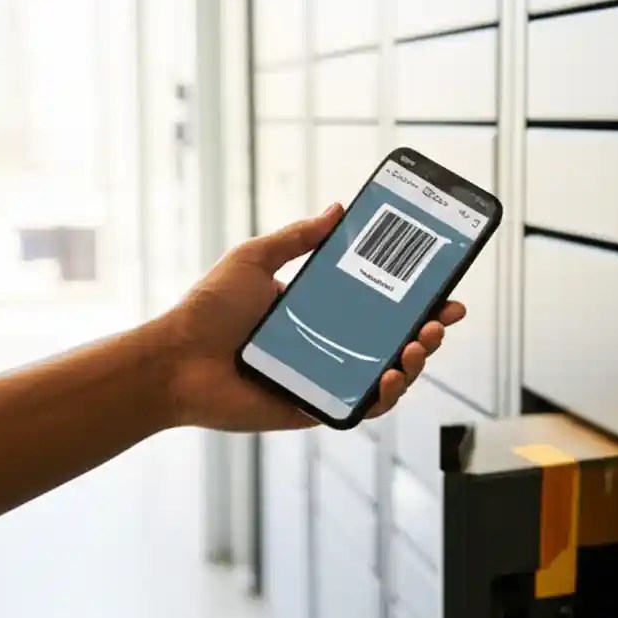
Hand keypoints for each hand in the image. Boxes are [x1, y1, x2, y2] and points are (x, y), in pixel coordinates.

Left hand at [158, 203, 465, 431]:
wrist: (175, 360)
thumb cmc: (207, 311)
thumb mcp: (255, 259)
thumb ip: (297, 237)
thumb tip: (338, 209)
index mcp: (322, 311)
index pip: (382, 303)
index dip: (417, 297)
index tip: (443, 285)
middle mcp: (331, 345)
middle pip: (396, 339)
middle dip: (429, 328)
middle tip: (442, 317)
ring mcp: (327, 378)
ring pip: (390, 375)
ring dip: (417, 361)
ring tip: (421, 344)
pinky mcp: (317, 408)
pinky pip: (363, 406)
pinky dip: (387, 395)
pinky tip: (394, 376)